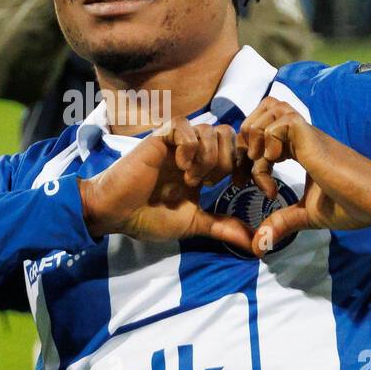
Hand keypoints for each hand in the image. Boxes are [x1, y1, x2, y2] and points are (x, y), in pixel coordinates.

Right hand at [78, 117, 254, 254]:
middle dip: (228, 159)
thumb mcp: (193, 223)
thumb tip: (254, 243)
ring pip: (209, 130)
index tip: (240, 186)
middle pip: (228, 134)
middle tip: (211, 182)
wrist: (115, 212)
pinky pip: (184, 126)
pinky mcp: (159, 137)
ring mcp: (176, 142)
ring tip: (190, 179)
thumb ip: (222, 226)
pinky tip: (180, 167)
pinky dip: (189, 147)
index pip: (236, 149)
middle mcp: (192, 151)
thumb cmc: (149, 217)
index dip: (245, 164)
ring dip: (207, 157)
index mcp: (202, 167)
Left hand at [234, 98, 370, 255]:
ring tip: (260, 169)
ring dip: (255, 138)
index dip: (246, 153)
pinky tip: (273, 170)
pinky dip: (268, 144)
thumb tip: (258, 246)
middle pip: (262, 111)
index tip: (244, 184)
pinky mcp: (314, 139)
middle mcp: (301, 137)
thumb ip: (281, 223)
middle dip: (245, 139)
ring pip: (269, 110)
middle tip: (246, 172)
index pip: (262, 131)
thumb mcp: (306, 216)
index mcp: (299, 148)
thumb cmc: (351, 206)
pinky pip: (281, 123)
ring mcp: (308, 135)